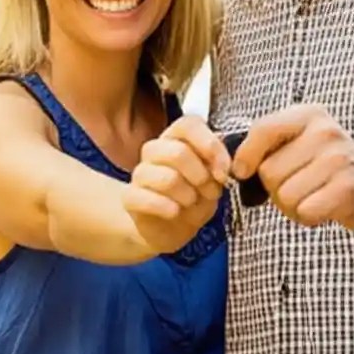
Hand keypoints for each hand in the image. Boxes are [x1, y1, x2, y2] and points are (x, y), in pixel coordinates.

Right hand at [123, 116, 229, 251]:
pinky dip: (167, 209)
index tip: (223, 170)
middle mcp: (155, 151)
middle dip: (201, 176)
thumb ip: (218, 167)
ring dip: (188, 196)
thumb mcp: (213, 181)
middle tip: (210, 191)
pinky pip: (147, 200)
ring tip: (191, 203)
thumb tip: (221, 166)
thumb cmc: (193, 198)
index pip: (188, 124)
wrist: (169, 228)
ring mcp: (140, 173)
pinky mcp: (129, 197)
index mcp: (177, 139)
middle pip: (178, 152)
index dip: (210, 145)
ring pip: (167, 178)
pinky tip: (174, 213)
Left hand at [233, 104, 353, 228]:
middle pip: (269, 172)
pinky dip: (308, 216)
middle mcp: (325, 132)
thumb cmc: (325, 166)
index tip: (242, 172)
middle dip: (274, 189)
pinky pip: (305, 210)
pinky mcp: (348, 188)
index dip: (245, 156)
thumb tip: (230, 166)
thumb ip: (266, 145)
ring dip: (291, 206)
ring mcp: (339, 159)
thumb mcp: (298, 141)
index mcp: (308, 115)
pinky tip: (322, 207)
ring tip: (311, 196)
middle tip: (297, 186)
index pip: (262, 130)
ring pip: (284, 195)